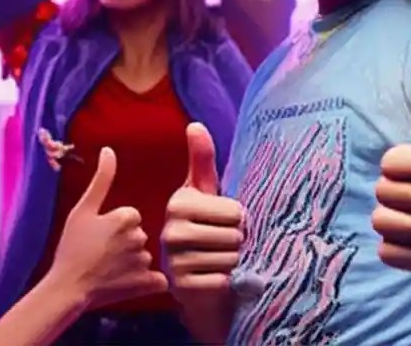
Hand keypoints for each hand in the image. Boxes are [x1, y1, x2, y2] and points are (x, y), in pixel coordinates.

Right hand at [46, 147, 168, 308]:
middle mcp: (140, 237)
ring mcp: (145, 261)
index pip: (131, 217)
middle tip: (103, 255)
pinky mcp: (148, 283)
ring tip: (110, 271)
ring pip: (146, 256)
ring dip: (133, 264)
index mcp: (127, 217)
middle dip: (125, 244)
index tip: (99, 238)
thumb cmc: (71, 248)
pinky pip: (158, 279)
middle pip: (139, 236)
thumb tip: (109, 150)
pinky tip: (129, 284)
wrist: (67, 288)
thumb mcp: (82, 211)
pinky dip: (148, 282)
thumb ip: (101, 179)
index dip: (115, 227)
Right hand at [163, 123, 243, 294]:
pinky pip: (222, 281)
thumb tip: (195, 124)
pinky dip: (226, 282)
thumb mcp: (205, 191)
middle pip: (234, 236)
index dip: (239, 219)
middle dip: (239, 243)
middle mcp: (171, 231)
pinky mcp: (181, 287)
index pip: (235, 211)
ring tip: (221, 261)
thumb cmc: (206, 228)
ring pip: (230, 259)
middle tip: (225, 245)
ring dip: (234, 263)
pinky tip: (217, 279)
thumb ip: (202, 159)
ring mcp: (173, 261)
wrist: (196, 281)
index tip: (225, 223)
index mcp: (178, 203)